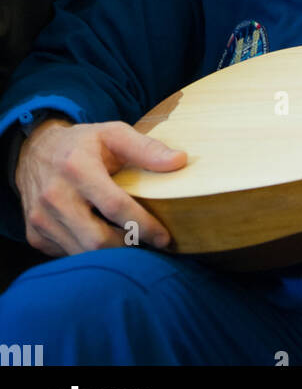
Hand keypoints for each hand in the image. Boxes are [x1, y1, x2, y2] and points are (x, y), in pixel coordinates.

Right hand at [15, 117, 186, 256]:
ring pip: (82, 253)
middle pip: (97, 239)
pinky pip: (67, 254)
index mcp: (77, 167)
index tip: (164, 237)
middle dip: (129, 248)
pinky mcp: (34, 235)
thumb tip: (180, 161)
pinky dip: (89, 252)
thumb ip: (147, 148)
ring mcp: (41, 218)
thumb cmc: (83, 143)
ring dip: (111, 255)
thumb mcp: (114, 134)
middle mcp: (54, 196)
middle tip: (150, 246)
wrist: (34, 151)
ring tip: (132, 245)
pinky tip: (104, 240)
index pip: (114, 206)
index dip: (142, 225)